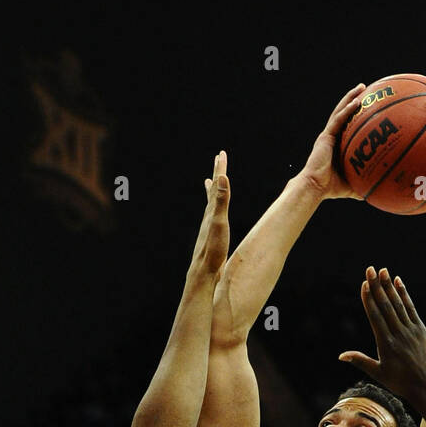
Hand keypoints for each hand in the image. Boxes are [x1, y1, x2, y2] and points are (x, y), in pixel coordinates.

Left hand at [193, 150, 230, 278]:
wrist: (204, 273)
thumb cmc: (213, 250)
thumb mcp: (219, 223)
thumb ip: (221, 201)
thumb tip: (221, 178)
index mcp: (212, 211)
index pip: (218, 185)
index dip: (220, 169)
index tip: (221, 153)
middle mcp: (208, 216)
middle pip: (213, 190)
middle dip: (217, 174)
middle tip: (217, 160)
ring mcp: (208, 226)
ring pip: (210, 203)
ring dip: (212, 191)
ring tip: (209, 183)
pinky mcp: (211, 236)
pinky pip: (212, 216)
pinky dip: (212, 209)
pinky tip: (212, 214)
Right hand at [299, 83, 366, 200]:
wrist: (314, 187)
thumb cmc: (330, 188)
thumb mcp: (351, 185)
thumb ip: (363, 184)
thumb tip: (377, 191)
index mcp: (337, 144)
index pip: (347, 124)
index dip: (356, 113)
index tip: (368, 105)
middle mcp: (332, 136)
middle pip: (344, 113)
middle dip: (354, 99)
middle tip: (365, 89)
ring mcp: (328, 135)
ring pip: (340, 111)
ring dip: (351, 98)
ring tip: (362, 87)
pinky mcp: (325, 136)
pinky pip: (338, 120)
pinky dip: (347, 110)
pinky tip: (356, 102)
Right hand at [339, 266, 425, 408]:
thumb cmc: (400, 383)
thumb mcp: (378, 373)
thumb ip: (360, 361)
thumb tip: (341, 356)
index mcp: (386, 344)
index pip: (376, 316)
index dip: (369, 299)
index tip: (364, 284)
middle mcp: (399, 334)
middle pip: (386, 306)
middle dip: (377, 286)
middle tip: (371, 269)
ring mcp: (411, 330)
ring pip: (398, 304)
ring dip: (390, 286)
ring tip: (383, 271)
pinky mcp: (421, 330)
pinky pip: (411, 309)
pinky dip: (405, 295)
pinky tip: (399, 282)